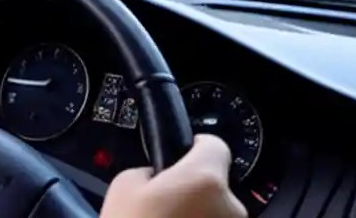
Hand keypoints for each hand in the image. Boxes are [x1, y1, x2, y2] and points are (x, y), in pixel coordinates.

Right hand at [100, 135, 245, 217]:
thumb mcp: (124, 187)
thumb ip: (150, 172)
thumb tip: (161, 177)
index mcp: (205, 180)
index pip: (215, 145)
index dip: (195, 147)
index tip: (183, 155)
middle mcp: (231, 208)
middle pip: (216, 186)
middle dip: (194, 192)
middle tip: (163, 207)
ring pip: (217, 216)